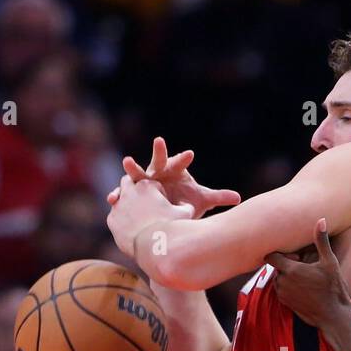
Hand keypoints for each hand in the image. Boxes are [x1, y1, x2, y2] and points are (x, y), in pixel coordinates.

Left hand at [106, 175, 192, 256]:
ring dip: (127, 206)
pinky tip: (132, 230)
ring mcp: (118, 205)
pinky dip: (122, 221)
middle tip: (145, 204)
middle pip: (129, 183)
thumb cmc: (171, 228)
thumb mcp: (185, 215)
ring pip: (119, 200)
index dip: (158, 193)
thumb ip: (186, 207)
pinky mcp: (111, 220)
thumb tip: (187, 207)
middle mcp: (129, 191)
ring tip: (138, 220)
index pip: (151, 184)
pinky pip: (116, 217)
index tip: (163, 204)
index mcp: (147, 185)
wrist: (153, 246)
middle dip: (136, 191)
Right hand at [107, 137, 239, 219]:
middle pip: (159, 160)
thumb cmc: (182, 200)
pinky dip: (117, 195)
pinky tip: (112, 199)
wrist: (164, 210)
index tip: (191, 154)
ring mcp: (144, 182)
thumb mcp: (200, 200)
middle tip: (160, 140)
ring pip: (137, 173)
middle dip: (159, 151)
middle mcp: (158, 172)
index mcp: (173, 171)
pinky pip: (124, 193)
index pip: (180, 163)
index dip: (184, 159)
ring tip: (127, 161)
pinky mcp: (133, 193)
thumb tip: (238, 198)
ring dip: (132, 167)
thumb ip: (217, 197)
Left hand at [270, 218, 350, 329]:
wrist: (333, 315)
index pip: (271, 256)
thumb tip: (321, 220)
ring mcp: (282, 294)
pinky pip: (281, 290)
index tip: (295, 256)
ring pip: (278, 279)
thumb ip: (321, 241)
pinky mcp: (284, 303)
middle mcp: (282, 282)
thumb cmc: (333, 288)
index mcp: (291, 270)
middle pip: (276, 267)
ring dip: (287, 276)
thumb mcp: (329, 262)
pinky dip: (288, 287)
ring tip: (306, 279)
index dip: (280, 253)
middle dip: (286, 265)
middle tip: (305, 267)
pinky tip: (304, 289)